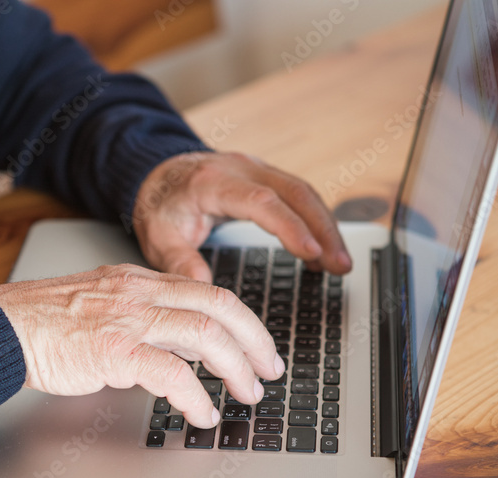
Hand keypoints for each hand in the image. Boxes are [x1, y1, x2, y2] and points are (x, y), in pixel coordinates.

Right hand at [0, 264, 283, 428]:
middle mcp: (139, 292)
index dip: (243, 320)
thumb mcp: (97, 305)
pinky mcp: (113, 349)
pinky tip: (202, 414)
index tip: (258, 345)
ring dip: (235, 369)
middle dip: (255, 341)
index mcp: (138, 281)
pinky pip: (171, 373)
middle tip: (269, 372)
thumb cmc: (38, 324)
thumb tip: (168, 347)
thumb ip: (134, 316)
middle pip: (220, 307)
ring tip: (247, 394)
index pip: (208, 291)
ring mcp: (127, 318)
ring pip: (205, 335)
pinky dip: (195, 396)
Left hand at [130, 151, 351, 281]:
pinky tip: (324, 251)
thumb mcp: (157, 237)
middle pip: (294, 193)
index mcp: (212, 183)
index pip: (261, 202)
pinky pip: (299, 195)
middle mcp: (240, 169)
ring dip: (326, 227)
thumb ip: (178, 262)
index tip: (312, 253)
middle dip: (323, 230)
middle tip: (341, 266)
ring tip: (340, 264)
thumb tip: (203, 289)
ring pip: (303, 192)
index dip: (290, 227)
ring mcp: (257, 169)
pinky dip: (316, 221)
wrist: (158, 174)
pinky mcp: (266, 176)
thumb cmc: (160, 206)